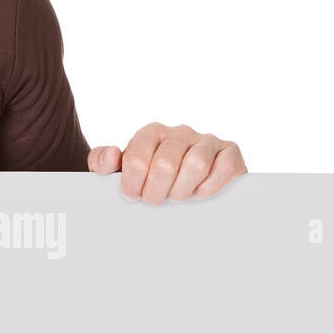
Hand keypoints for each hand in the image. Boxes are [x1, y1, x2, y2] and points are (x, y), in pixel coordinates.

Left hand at [88, 122, 246, 202]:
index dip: (133, 185)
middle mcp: (180, 132)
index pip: (136, 158)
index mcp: (151, 132)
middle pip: (165, 165)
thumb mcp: (122, 171)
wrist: (190, 186)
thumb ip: (102, 162)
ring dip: (182, 191)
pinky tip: (199, 192)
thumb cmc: (151, 179)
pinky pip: (221, 171)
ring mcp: (207, 140)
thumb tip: (110, 155)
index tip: (134, 197)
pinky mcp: (231, 153)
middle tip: (155, 201)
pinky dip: (208, 189)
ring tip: (176, 196)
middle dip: (156, 192)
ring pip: (194, 166)